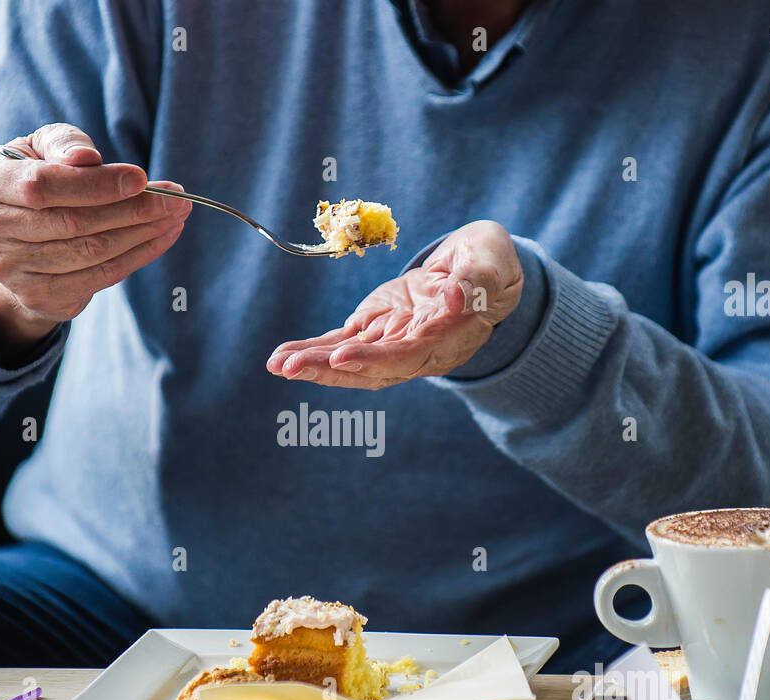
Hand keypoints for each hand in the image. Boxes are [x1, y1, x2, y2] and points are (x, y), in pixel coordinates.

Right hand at [0, 123, 191, 364]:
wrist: (14, 237)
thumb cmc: (35, 177)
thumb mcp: (42, 147)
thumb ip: (64, 144)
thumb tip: (88, 161)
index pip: (43, 186)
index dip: (97, 185)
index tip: (142, 179)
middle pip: (73, 222)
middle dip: (133, 210)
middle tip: (176, 199)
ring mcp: (10, 269)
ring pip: (91, 252)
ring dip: (143, 234)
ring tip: (176, 215)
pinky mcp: (37, 296)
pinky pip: (100, 276)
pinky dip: (139, 256)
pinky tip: (163, 237)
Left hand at [267, 220, 523, 389]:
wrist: (478, 270)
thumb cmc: (490, 262)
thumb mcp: (493, 260)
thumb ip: (480, 280)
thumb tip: (459, 298)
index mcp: (447, 338)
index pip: (408, 356)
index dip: (375, 360)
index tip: (341, 356)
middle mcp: (416, 351)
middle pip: (371, 369)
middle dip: (329, 370)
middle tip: (290, 367)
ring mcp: (392, 343)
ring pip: (349, 361)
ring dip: (312, 365)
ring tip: (276, 364)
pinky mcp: (375, 330)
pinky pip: (339, 345)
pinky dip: (311, 351)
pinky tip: (281, 356)